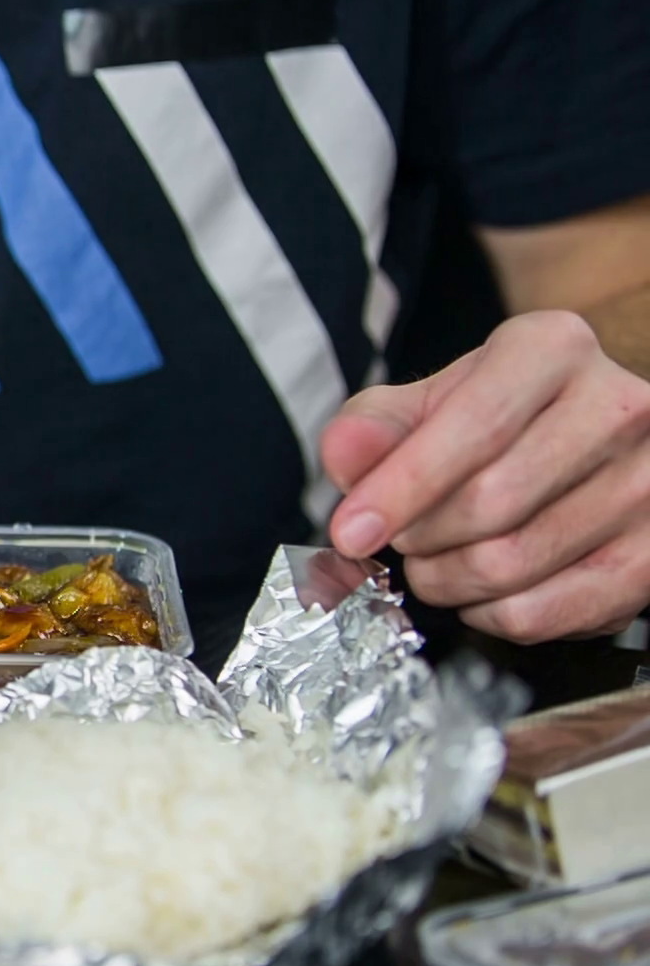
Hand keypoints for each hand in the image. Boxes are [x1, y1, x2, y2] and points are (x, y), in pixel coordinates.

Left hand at [320, 311, 649, 642]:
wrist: (587, 432)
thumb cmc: (501, 416)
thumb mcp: (432, 400)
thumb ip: (377, 425)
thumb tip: (346, 454)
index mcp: (552, 350)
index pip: (472, 428)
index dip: (400, 489)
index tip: (352, 529)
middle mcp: (618, 409)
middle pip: (491, 504)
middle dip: (421, 538)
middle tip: (404, 538)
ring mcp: (648, 483)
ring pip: (513, 564)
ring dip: (448, 580)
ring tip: (437, 561)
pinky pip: (547, 612)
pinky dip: (492, 615)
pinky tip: (481, 590)